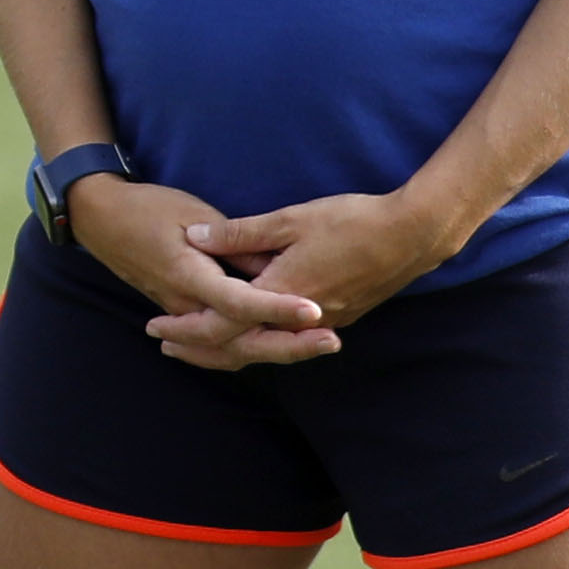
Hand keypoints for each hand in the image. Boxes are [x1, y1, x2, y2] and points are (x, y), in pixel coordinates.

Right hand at [66, 175, 337, 371]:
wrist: (100, 219)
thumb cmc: (147, 207)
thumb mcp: (195, 213)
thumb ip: (235, 243)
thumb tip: (269, 268)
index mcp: (188, 276)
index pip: (240, 302)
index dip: (278, 308)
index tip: (314, 310)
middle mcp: (185, 304)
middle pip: (240, 341)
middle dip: (290, 345)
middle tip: (332, 341)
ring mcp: (182, 313)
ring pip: (230, 349)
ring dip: (276, 351)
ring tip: (316, 346)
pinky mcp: (182, 312)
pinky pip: (218, 344)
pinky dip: (250, 349)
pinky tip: (275, 346)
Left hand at [182, 190, 462, 345]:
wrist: (412, 235)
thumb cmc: (351, 221)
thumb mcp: (289, 219)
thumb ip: (239, 233)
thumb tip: (194, 238)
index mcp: (280, 295)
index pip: (221, 325)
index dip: (185, 328)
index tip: (156, 327)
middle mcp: (299, 319)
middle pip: (238, 348)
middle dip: (198, 348)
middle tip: (164, 344)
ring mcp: (322, 322)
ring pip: (264, 349)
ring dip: (227, 349)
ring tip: (195, 346)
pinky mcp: (339, 317)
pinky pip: (287, 341)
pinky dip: (258, 342)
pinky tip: (244, 333)